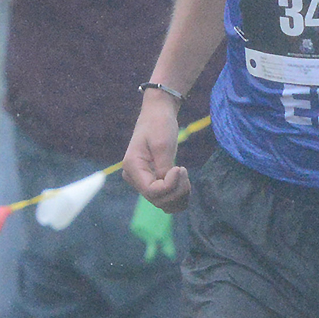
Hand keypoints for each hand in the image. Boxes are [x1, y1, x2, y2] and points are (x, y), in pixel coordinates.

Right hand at [122, 92, 189, 211]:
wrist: (157, 114)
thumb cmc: (159, 124)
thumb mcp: (162, 144)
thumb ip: (163, 167)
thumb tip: (167, 186)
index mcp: (132, 167)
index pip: (152, 191)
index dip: (170, 186)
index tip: (180, 167)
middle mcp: (134, 178)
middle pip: (158, 200)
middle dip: (177, 190)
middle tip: (185, 170)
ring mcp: (142, 181)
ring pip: (163, 203)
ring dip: (179, 195)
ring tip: (186, 177)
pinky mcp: (152, 181)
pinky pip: (166, 198)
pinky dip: (178, 196)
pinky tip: (185, 183)